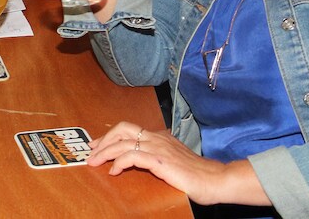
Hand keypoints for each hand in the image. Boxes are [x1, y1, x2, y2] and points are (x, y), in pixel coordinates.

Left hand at [89, 122, 259, 206]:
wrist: (215, 180)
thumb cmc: (197, 174)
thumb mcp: (173, 160)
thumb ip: (158, 156)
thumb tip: (141, 160)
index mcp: (161, 137)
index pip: (130, 129)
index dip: (111, 135)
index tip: (99, 145)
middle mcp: (158, 138)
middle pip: (123, 128)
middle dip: (104, 139)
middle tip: (92, 151)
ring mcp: (158, 147)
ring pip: (122, 142)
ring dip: (105, 152)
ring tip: (95, 162)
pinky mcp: (159, 160)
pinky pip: (131, 156)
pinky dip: (118, 162)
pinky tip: (114, 171)